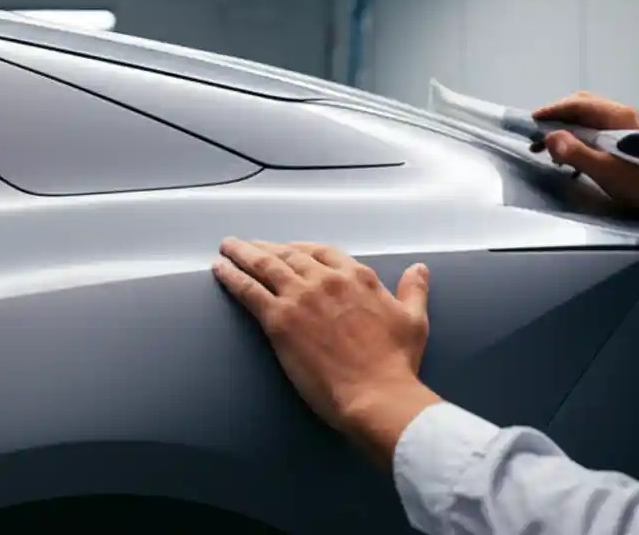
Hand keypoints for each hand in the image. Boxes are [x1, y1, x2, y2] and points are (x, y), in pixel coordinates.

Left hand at [213, 239, 442, 468]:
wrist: (376, 394)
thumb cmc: (396, 363)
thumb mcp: (413, 320)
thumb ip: (413, 290)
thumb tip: (419, 269)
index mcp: (357, 277)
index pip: (323, 252)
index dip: (302, 248)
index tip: (289, 249)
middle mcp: (326, 279)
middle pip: (289, 254)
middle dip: (267, 247)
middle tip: (248, 245)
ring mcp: (300, 297)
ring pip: (265, 265)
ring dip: (243, 253)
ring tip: (227, 247)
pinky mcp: (279, 319)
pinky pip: (249, 290)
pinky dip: (231, 277)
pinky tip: (219, 269)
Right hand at [532, 92, 638, 239]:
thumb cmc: (637, 183)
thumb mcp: (603, 170)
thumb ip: (575, 152)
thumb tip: (549, 137)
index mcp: (617, 117)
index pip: (578, 104)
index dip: (553, 110)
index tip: (532, 120)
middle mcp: (620, 114)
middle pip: (581, 106)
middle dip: (557, 118)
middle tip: (537, 134)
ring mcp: (622, 125)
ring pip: (586, 118)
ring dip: (565, 129)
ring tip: (547, 146)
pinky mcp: (622, 137)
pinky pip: (593, 129)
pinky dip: (576, 136)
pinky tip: (567, 153)